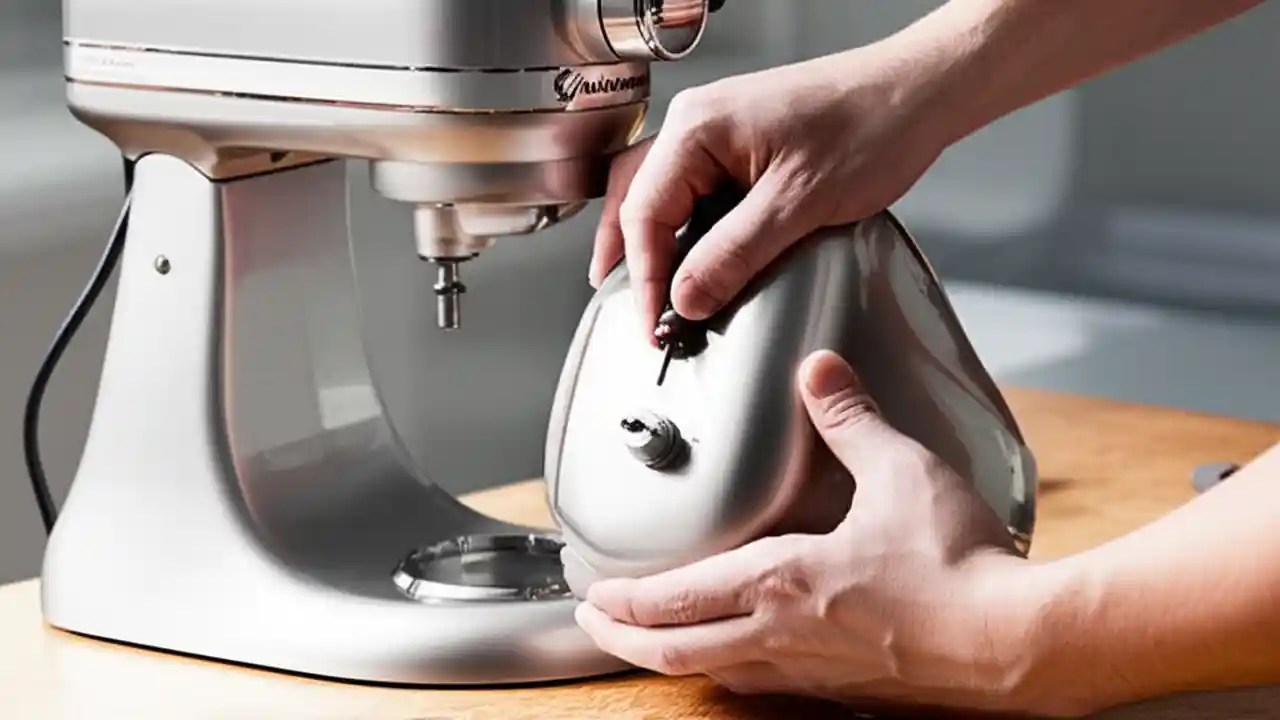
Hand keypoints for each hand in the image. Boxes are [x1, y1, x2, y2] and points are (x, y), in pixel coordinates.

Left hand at [575, 351, 1050, 714]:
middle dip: (625, 638)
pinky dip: (730, 672)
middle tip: (598, 623)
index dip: (626, 598)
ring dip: (671, 657)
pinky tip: (738, 660)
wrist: (1020, 645)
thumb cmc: (961, 567)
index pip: (676, 597)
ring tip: (652, 639)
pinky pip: (765, 688)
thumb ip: (850, 420)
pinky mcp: (845, 693)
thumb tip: (817, 373)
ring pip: (716, 675)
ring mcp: (812, 674)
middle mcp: (784, 637)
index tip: (597, 591)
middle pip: (675, 651)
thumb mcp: (901, 473)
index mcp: (783, 582)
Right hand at [589, 45, 954, 337]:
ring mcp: (718, 130)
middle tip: (628, 309)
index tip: (657, 323)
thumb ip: (734, 254)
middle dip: (628, 257)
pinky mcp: (742, 144)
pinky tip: (689, 255)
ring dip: (650, 241)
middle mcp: (698, 123)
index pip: (644, 212)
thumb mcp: (798, 203)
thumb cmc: (869, 127)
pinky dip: (683, 226)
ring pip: (661, 192)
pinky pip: (694, 188)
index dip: (645, 276)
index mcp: (697, 128)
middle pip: (636, 197)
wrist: (918, 94)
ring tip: (645, 287)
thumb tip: (686, 298)